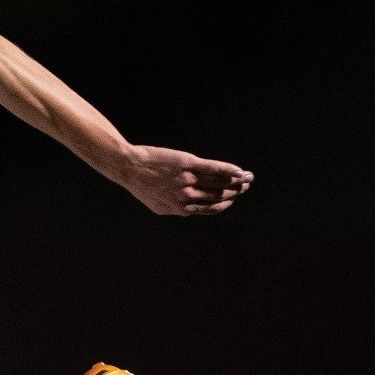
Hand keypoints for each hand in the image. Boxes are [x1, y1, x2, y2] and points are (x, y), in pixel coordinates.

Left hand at [118, 146, 252, 215]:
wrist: (128, 166)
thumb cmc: (141, 183)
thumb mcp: (157, 204)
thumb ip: (175, 208)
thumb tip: (190, 210)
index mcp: (181, 209)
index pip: (210, 209)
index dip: (225, 204)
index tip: (234, 199)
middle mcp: (187, 197)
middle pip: (218, 197)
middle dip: (235, 193)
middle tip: (246, 186)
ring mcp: (188, 180)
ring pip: (219, 184)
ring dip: (237, 182)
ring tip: (246, 178)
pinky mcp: (187, 164)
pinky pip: (213, 169)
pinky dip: (228, 170)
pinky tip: (239, 170)